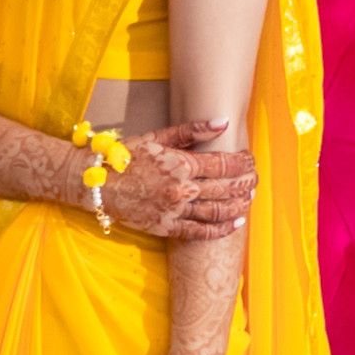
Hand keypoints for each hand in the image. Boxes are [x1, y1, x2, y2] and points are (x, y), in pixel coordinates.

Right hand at [101, 119, 253, 241]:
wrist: (98, 185)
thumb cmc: (127, 156)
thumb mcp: (158, 138)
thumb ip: (192, 130)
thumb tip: (223, 122)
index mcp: (180, 164)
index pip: (223, 165)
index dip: (242, 163)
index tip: (250, 160)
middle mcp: (181, 190)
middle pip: (225, 189)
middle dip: (245, 184)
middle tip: (256, 180)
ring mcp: (174, 211)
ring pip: (217, 212)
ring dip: (238, 206)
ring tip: (249, 201)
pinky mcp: (167, 228)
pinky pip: (200, 232)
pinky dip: (220, 229)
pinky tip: (234, 224)